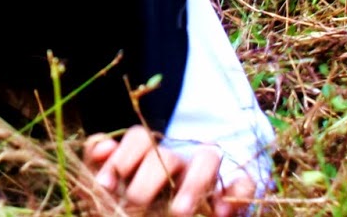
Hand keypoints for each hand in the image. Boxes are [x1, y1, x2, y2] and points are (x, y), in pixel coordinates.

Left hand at [84, 127, 254, 216]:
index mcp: (151, 153)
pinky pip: (244, 184)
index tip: (105, 185)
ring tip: (179, 212)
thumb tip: (103, 149)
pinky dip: (237, 194)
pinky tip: (220, 212)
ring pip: (208, 159)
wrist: (181, 209)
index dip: (120, 158)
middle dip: (150, 179)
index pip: (139, 138)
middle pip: (168, 153)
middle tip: (134, 204)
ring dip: (192, 185)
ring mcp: (208, 174)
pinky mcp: (235, 192)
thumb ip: (102, 163)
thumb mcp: (115, 182)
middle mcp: (181, 159)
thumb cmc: (138, 200)